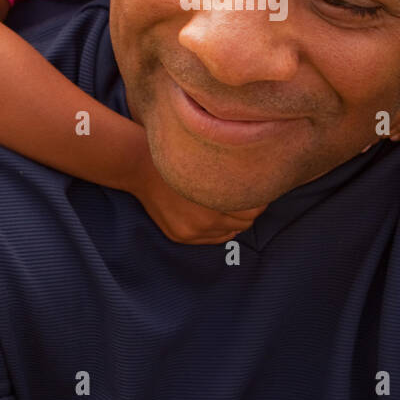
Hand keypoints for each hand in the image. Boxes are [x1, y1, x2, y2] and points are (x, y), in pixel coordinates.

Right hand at [134, 160, 266, 244]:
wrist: (141, 167)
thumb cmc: (180, 159)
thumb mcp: (212, 163)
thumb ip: (233, 179)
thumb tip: (257, 191)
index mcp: (217, 199)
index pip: (253, 211)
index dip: (258, 201)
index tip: (258, 192)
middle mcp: (207, 219)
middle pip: (243, 224)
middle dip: (246, 212)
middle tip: (245, 199)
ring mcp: (193, 230)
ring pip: (229, 233)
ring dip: (231, 222)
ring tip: (226, 206)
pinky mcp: (181, 236)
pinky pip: (211, 239)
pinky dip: (217, 230)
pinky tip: (213, 217)